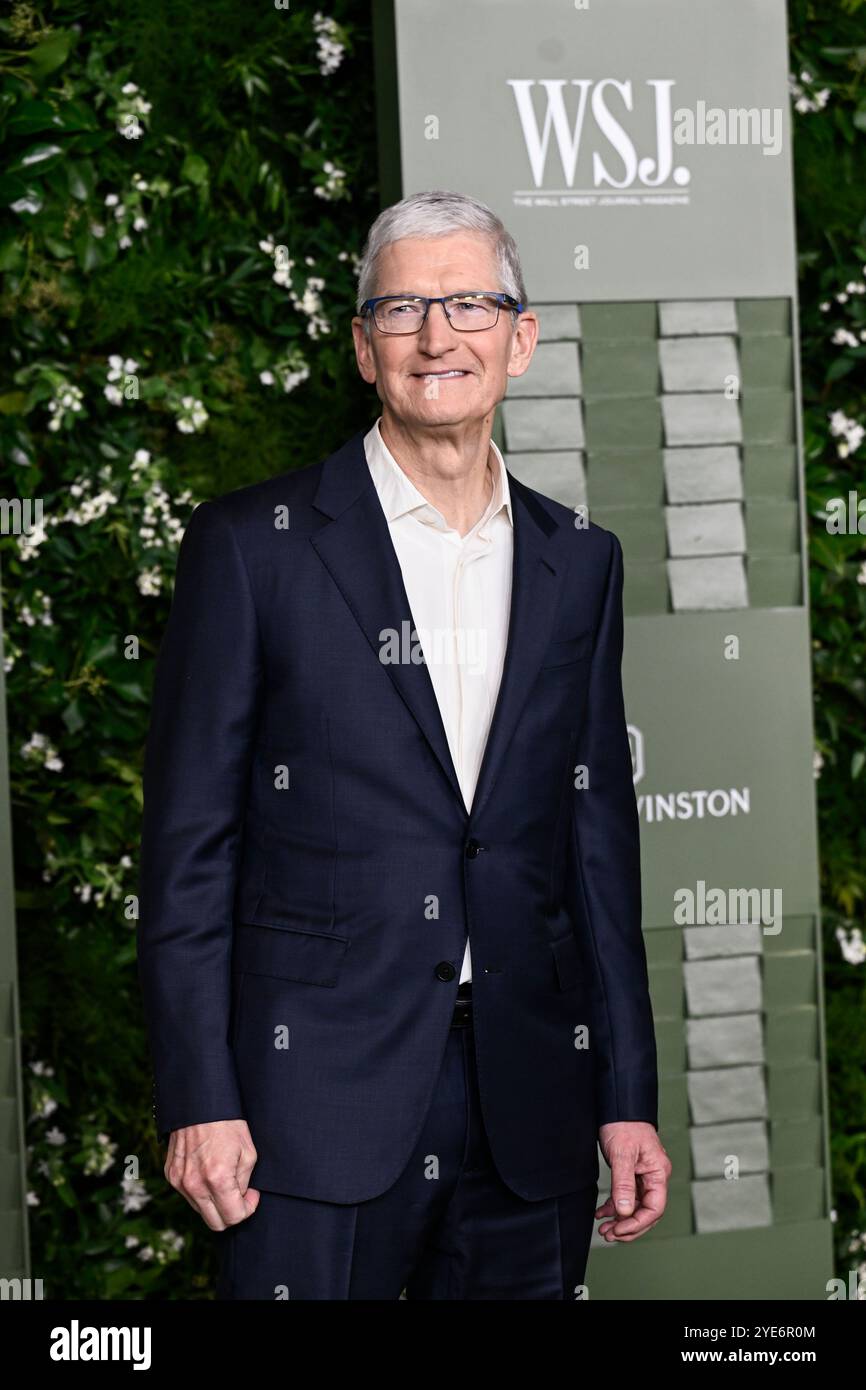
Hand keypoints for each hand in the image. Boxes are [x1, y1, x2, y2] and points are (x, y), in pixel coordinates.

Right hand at [164, 1119, 259, 1230]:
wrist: (199, 1103)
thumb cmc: (228, 1124)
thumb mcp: (248, 1152)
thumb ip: (244, 1182)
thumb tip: (241, 1198)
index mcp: (217, 1179)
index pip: (234, 1217)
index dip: (248, 1208)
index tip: (251, 1194)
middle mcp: (195, 1185)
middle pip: (215, 1223)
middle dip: (231, 1213)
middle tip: (239, 1193)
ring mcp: (179, 1181)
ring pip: (201, 1211)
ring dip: (214, 1202)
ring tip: (223, 1178)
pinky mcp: (170, 1175)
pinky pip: (188, 1196)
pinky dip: (200, 1191)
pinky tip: (207, 1171)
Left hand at [595, 1121, 670, 1241]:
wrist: (618, 1105)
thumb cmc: (624, 1124)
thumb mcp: (622, 1154)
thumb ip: (624, 1184)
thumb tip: (625, 1212)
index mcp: (658, 1172)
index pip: (655, 1208)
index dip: (637, 1223)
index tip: (618, 1230)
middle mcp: (654, 1176)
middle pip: (646, 1212)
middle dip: (628, 1226)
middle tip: (608, 1234)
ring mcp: (643, 1175)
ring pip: (635, 1206)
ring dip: (620, 1219)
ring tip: (603, 1229)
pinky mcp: (631, 1173)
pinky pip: (626, 1196)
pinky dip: (614, 1206)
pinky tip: (601, 1213)